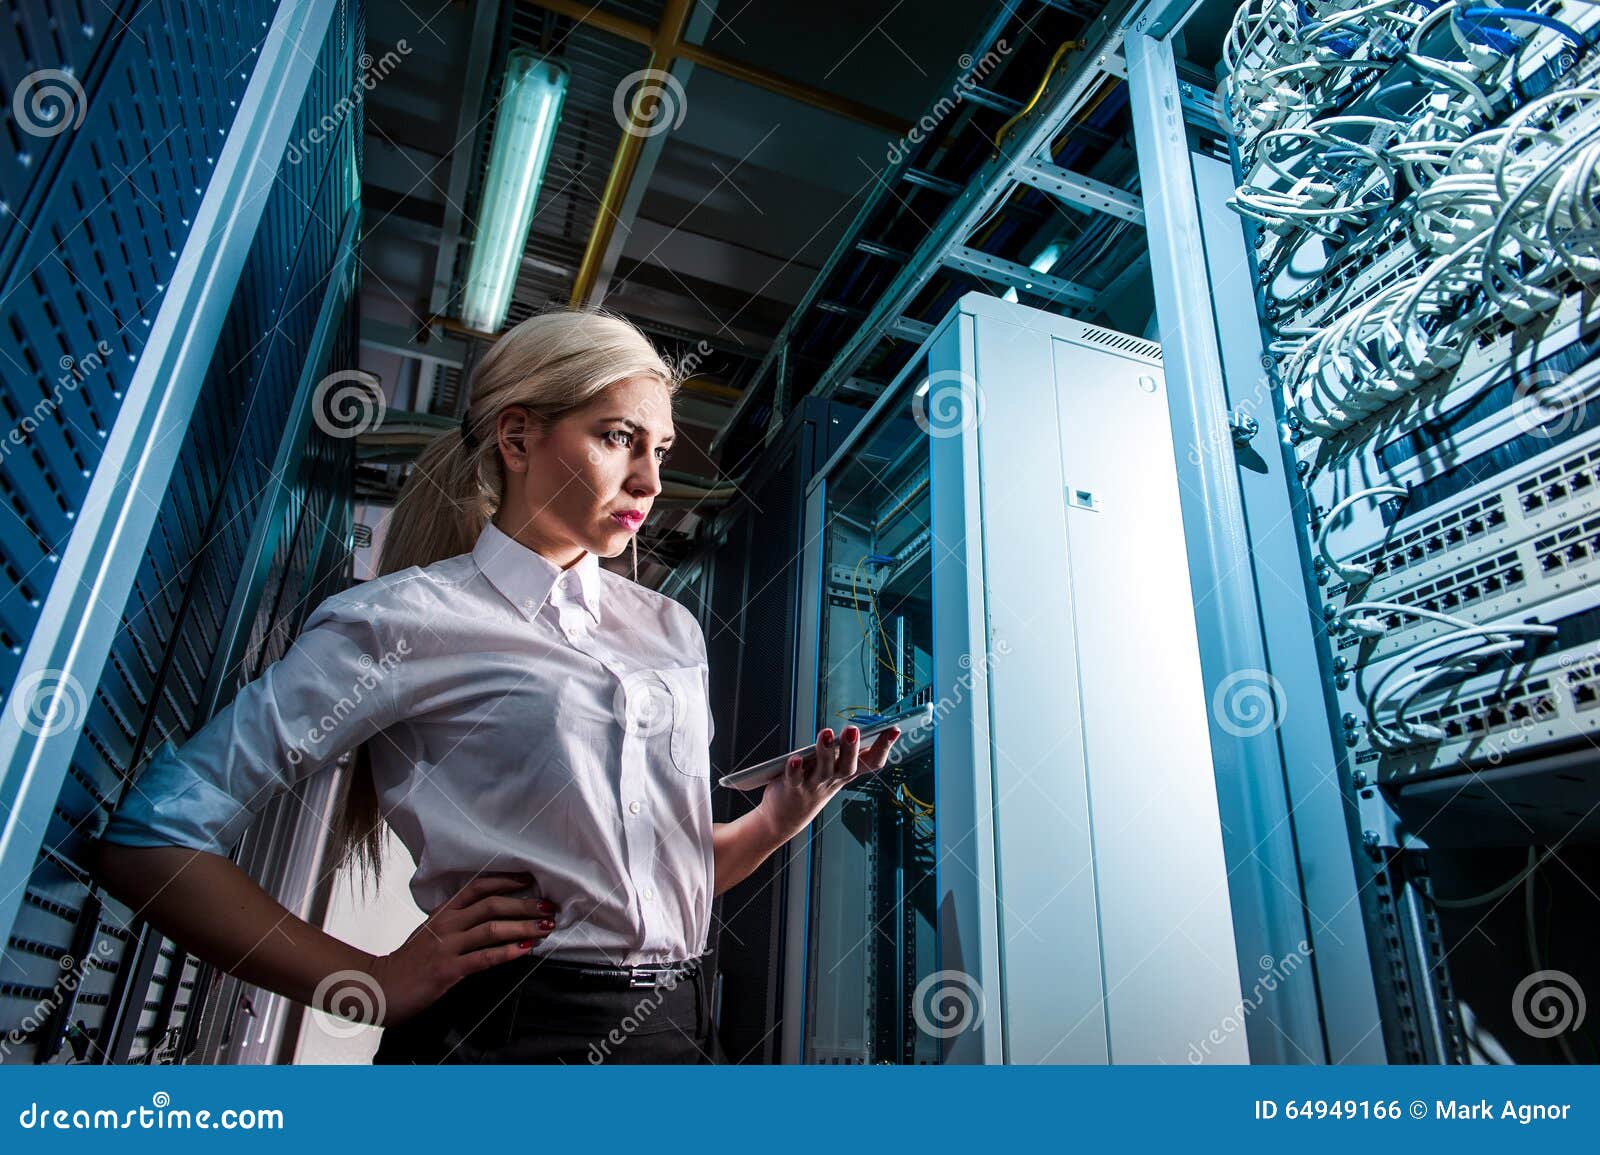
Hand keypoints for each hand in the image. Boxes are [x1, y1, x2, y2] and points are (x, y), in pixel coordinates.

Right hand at [358, 873, 557, 1026]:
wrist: (380, 988)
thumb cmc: (409, 962)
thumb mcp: (431, 933)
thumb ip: (456, 922)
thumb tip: (490, 915)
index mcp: (443, 912)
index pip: (478, 886)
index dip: (506, 880)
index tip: (530, 878)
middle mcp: (446, 924)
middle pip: (492, 904)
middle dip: (524, 903)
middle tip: (548, 906)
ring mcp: (446, 946)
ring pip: (492, 928)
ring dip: (523, 926)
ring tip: (545, 926)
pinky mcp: (447, 969)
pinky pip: (483, 957)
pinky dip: (507, 952)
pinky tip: (524, 950)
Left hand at [755, 725, 901, 843]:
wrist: (786, 817)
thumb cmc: (813, 783)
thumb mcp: (833, 767)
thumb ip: (843, 750)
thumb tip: (857, 730)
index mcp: (847, 772)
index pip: (872, 762)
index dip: (884, 747)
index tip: (895, 729)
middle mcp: (834, 780)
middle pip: (847, 766)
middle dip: (851, 748)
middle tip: (853, 730)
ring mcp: (814, 786)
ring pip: (823, 770)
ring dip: (825, 751)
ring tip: (826, 732)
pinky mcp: (793, 789)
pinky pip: (795, 778)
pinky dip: (795, 769)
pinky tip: (795, 758)